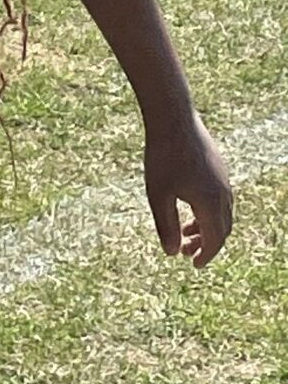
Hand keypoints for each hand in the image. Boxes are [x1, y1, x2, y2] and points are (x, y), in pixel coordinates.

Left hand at [143, 112, 232, 267]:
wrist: (173, 119)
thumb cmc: (163, 157)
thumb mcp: (158, 195)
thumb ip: (166, 226)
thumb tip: (171, 252)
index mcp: (211, 203)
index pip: (215, 239)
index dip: (205, 255)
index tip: (192, 265)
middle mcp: (223, 193)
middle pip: (222, 228)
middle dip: (206, 243)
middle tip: (185, 252)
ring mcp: (223, 178)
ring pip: (221, 212)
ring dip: (205, 226)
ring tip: (183, 231)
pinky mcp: (218, 166)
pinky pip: (219, 197)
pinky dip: (207, 210)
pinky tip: (187, 204)